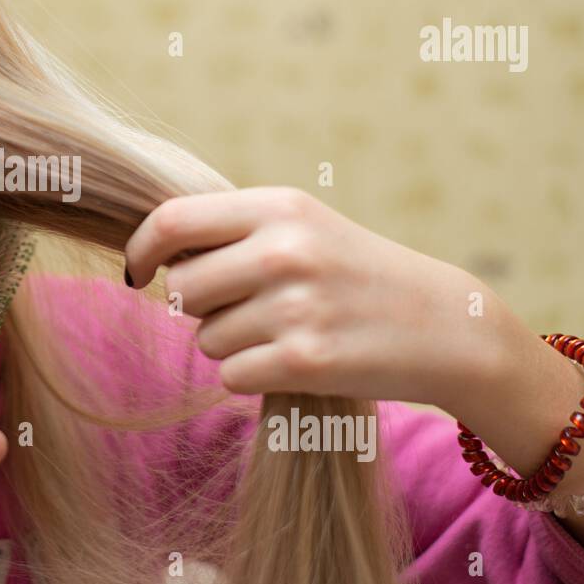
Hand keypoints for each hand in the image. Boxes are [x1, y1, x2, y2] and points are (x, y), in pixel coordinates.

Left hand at [124, 186, 527, 410]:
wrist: (444, 325)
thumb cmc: (355, 274)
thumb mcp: (302, 225)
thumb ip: (232, 230)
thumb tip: (150, 248)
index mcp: (279, 207)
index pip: (172, 220)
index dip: (141, 249)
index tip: (138, 271)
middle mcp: (284, 251)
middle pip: (181, 289)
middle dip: (199, 307)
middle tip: (244, 308)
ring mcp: (295, 307)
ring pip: (206, 338)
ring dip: (232, 344)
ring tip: (287, 330)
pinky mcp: (305, 362)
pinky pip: (232, 375)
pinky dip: (253, 375)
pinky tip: (296, 359)